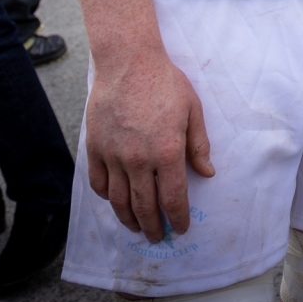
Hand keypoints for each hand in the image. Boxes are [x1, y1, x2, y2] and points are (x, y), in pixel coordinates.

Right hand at [84, 52, 214, 241]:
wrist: (128, 63)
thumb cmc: (165, 83)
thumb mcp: (193, 110)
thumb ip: (199, 145)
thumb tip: (207, 173)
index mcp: (167, 152)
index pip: (173, 198)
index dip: (178, 217)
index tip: (181, 229)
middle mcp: (139, 160)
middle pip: (145, 206)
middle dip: (153, 227)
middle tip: (158, 238)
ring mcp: (114, 155)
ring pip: (119, 200)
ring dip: (129, 219)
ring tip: (137, 228)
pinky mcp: (95, 148)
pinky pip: (98, 182)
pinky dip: (106, 197)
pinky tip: (114, 202)